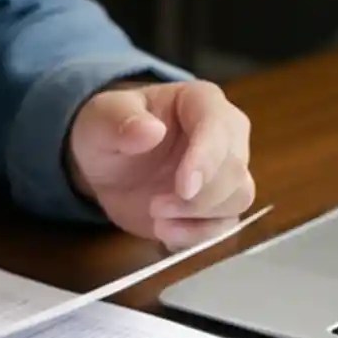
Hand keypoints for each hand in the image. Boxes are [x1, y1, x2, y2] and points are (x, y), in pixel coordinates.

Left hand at [67, 80, 254, 249]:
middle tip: (155, 207)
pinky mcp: (216, 205)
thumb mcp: (100, 120)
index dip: (206, 159)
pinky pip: (225, 224)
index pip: (218, 126)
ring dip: (199, 217)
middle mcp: (225, 134)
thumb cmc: (108, 131)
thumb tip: (151, 131)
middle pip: (235, 168)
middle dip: (199, 196)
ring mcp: (225, 171)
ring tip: (157, 218)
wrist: (107, 166)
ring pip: (238, 197)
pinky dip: (197, 235)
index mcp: (201, 101)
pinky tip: (165, 233)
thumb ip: (119, 121)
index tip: (184, 188)